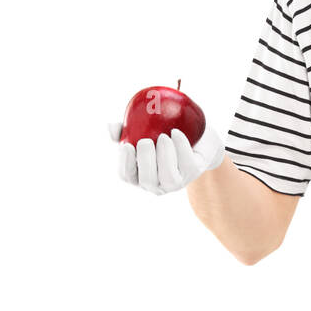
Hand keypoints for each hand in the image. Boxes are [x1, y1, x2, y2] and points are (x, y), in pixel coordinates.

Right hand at [108, 119, 225, 195]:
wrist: (199, 135)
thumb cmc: (166, 133)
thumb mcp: (145, 130)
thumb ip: (126, 130)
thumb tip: (111, 127)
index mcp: (140, 174)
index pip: (126, 175)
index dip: (125, 163)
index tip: (126, 146)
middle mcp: (157, 183)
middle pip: (146, 179)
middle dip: (145, 161)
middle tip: (145, 141)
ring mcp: (177, 181)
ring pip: (168, 176)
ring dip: (164, 156)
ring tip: (164, 136)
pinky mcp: (194, 172)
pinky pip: (186, 163)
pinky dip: (180, 147)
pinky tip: (176, 133)